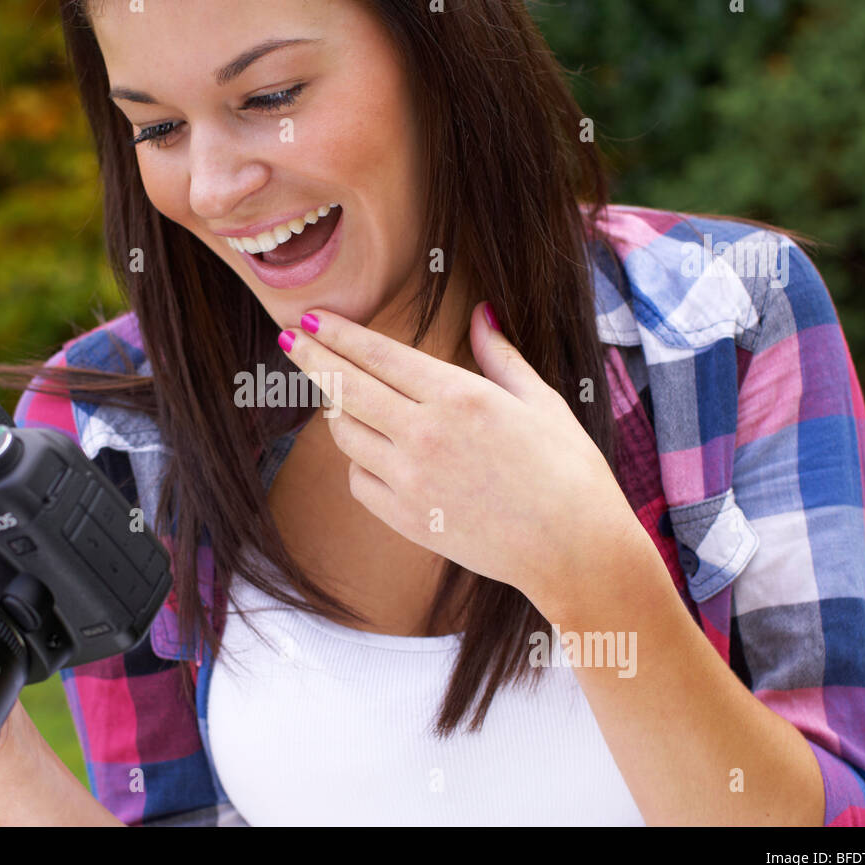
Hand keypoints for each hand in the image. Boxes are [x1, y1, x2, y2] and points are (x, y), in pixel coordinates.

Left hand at [277, 304, 649, 617]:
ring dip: (337, 410)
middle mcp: (425, 434)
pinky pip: (359, 480)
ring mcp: (410, 479)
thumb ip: (500, 356)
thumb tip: (481, 314)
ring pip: (346, 434)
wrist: (574, 550)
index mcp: (458, 396)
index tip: (311, 318)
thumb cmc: (568, 471)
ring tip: (339, 396)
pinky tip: (372, 451)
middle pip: (346, 388)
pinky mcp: (405, 518)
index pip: (379, 355)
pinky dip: (358, 461)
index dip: (338, 334)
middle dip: (312, 358)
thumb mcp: (541, 401)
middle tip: (289, 339)